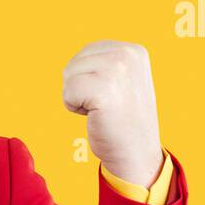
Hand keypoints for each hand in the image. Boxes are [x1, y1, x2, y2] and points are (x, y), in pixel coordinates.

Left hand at [62, 40, 163, 187]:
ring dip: (77, 97)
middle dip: (80, 87)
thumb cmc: (123, 121)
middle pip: (74, 63)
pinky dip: (74, 108)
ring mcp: (117, 70)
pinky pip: (67, 93)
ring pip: (68, 76)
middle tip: (106, 106)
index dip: (89, 78)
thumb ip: (106, 62)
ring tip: (102, 110)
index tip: (112, 96)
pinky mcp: (103, 89)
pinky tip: (95, 116)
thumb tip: (79, 57)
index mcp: (134, 50)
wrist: (137, 154)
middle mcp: (127, 54)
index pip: (87, 52)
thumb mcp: (123, 80)